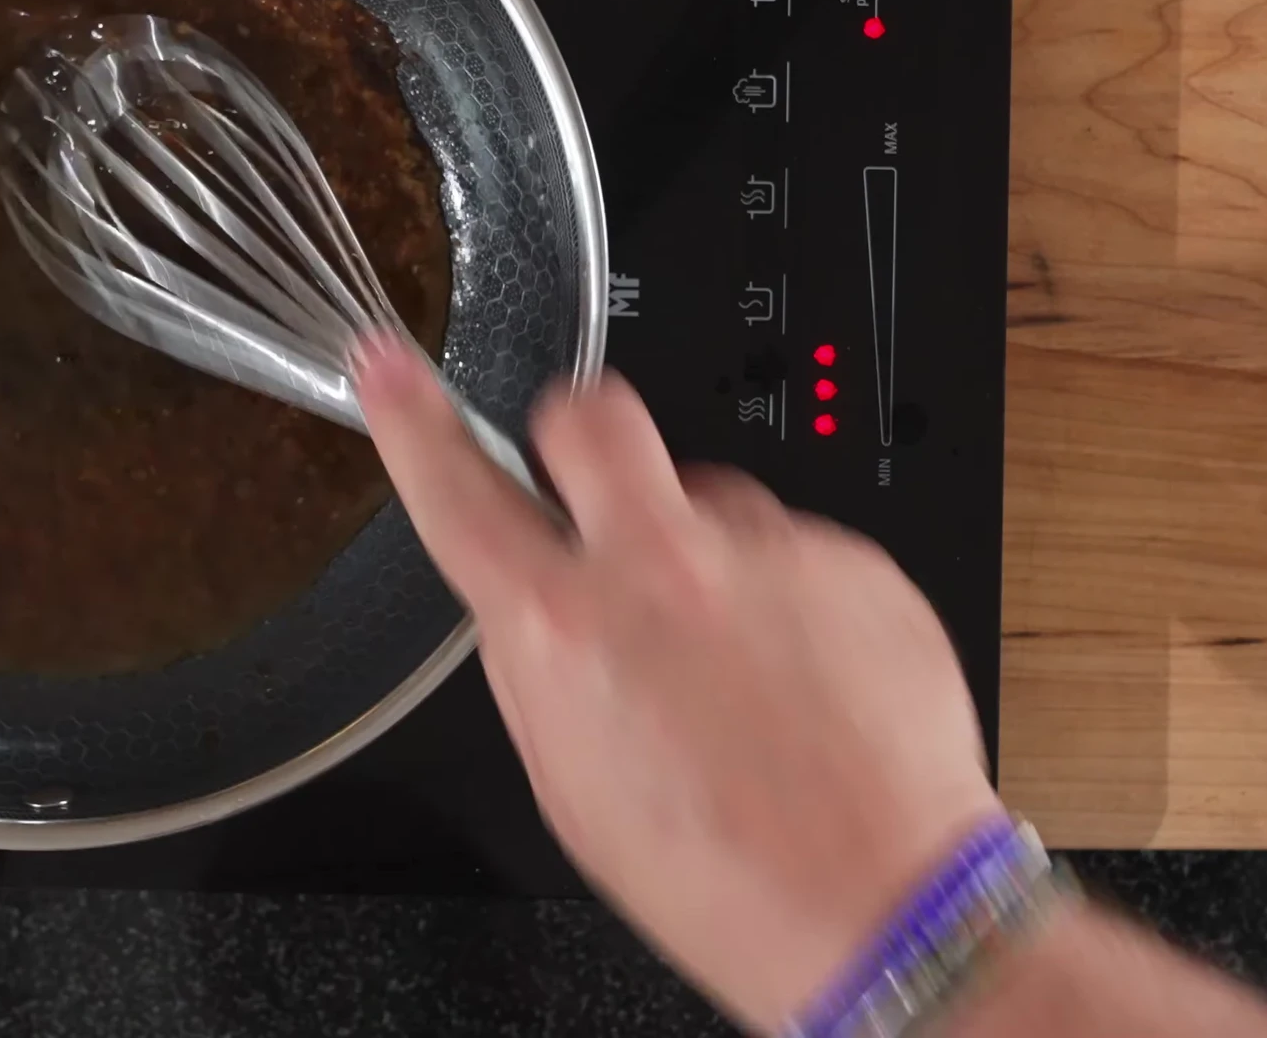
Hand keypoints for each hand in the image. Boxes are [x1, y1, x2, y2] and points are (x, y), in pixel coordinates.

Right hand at [354, 341, 1002, 1030]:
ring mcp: (764, 550)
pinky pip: (794, 544)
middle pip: (592, 413)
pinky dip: (788, 595)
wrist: (878, 901)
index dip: (410, 418)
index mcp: (564, 627)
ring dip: (704, 547)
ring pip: (709, 493)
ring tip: (738, 656)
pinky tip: (801, 677)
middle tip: (595, 483)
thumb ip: (536, 663)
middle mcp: (660, 565)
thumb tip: (527, 601)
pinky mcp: (851, 557)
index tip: (388, 364)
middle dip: (578, 432)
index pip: (458, 489)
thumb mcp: (571, 785)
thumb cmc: (722, 871)